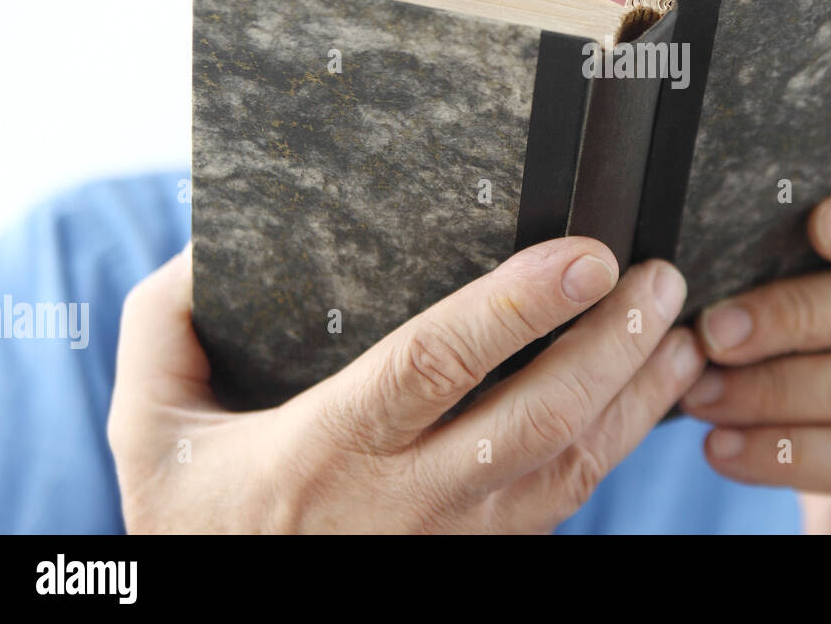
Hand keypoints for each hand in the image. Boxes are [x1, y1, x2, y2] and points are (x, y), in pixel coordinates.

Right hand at [108, 238, 703, 532]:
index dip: (516, 307)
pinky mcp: (484, 557)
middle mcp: (402, 501)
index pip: (434, 366)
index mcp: (327, 449)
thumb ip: (168, 324)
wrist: (223, 604)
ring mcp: (454, 540)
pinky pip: (566, 502)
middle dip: (610, 345)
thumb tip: (212, 242)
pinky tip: (649, 391)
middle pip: (533, 420)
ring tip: (680, 327)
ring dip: (636, 395)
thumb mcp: (151, 420)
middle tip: (660, 276)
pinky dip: (619, 442)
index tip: (586, 254)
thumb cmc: (190, 510)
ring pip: (569, 468)